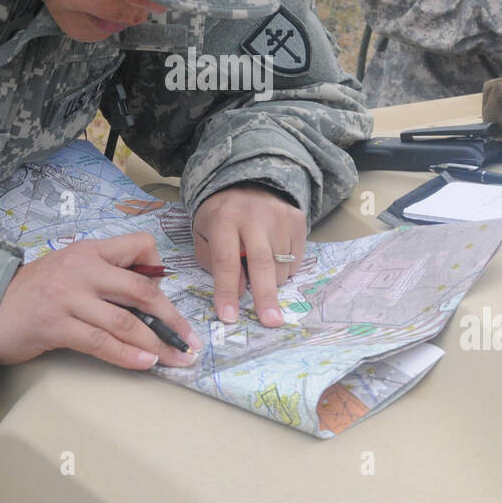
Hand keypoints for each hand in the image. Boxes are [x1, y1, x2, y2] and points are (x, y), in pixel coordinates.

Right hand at [0, 232, 200, 369]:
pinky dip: (127, 355)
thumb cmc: (33, 294)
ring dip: (156, 343)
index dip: (160, 270)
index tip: (167, 296)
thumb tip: (148, 298)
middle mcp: (82, 268)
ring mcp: (68, 296)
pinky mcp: (56, 324)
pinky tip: (145, 364)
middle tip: (190, 339)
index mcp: (89, 250)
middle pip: (141, 290)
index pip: (139, 245)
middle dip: (171, 318)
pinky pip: (100, 342)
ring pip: (124, 320)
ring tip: (175, 358)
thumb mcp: (70, 271)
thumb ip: (104, 276)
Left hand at [193, 185, 307, 327]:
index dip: (227, 292)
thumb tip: (237, 292)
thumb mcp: (204, 234)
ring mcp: (279, 217)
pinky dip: (285, 269)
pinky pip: (295, 258)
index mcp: (223, 220)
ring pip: (280, 265)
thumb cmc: (221, 215)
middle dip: (265, 296)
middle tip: (271, 322)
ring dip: (271, 282)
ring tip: (259, 271)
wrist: (249, 180)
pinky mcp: (297, 219)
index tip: (229, 317)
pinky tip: (272, 256)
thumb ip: (214, 264)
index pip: (226, 261)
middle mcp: (253, 217)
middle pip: (261, 263)